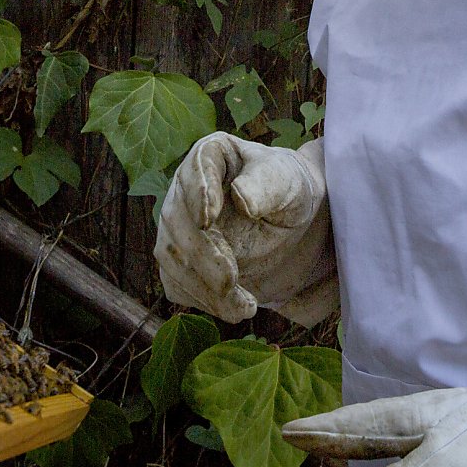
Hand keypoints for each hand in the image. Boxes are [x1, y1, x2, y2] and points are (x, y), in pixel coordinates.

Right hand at [154, 132, 335, 324]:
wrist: (294, 226)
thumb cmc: (290, 192)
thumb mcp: (288, 182)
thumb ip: (266, 184)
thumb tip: (241, 198)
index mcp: (210, 156)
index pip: (195, 170)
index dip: (197, 195)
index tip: (207, 221)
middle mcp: (186, 191)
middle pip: (176, 221)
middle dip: (201, 255)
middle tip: (231, 281)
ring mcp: (180, 228)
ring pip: (172, 258)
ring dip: (202, 286)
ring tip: (244, 307)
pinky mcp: (183, 261)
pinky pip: (177, 283)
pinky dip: (201, 300)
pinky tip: (234, 309)